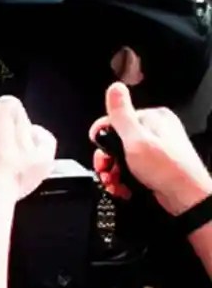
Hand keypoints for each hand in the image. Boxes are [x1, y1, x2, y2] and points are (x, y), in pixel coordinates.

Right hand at [90, 82, 211, 215]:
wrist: (188, 200)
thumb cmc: (168, 171)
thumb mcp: (137, 140)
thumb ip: (122, 115)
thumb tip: (115, 87)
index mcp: (154, 118)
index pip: (116, 119)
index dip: (103, 137)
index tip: (99, 150)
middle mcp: (156, 131)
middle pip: (116, 139)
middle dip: (107, 158)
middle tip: (106, 170)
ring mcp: (156, 149)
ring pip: (121, 155)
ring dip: (112, 171)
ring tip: (113, 182)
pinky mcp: (154, 165)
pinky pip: (130, 167)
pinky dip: (122, 178)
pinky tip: (122, 186)